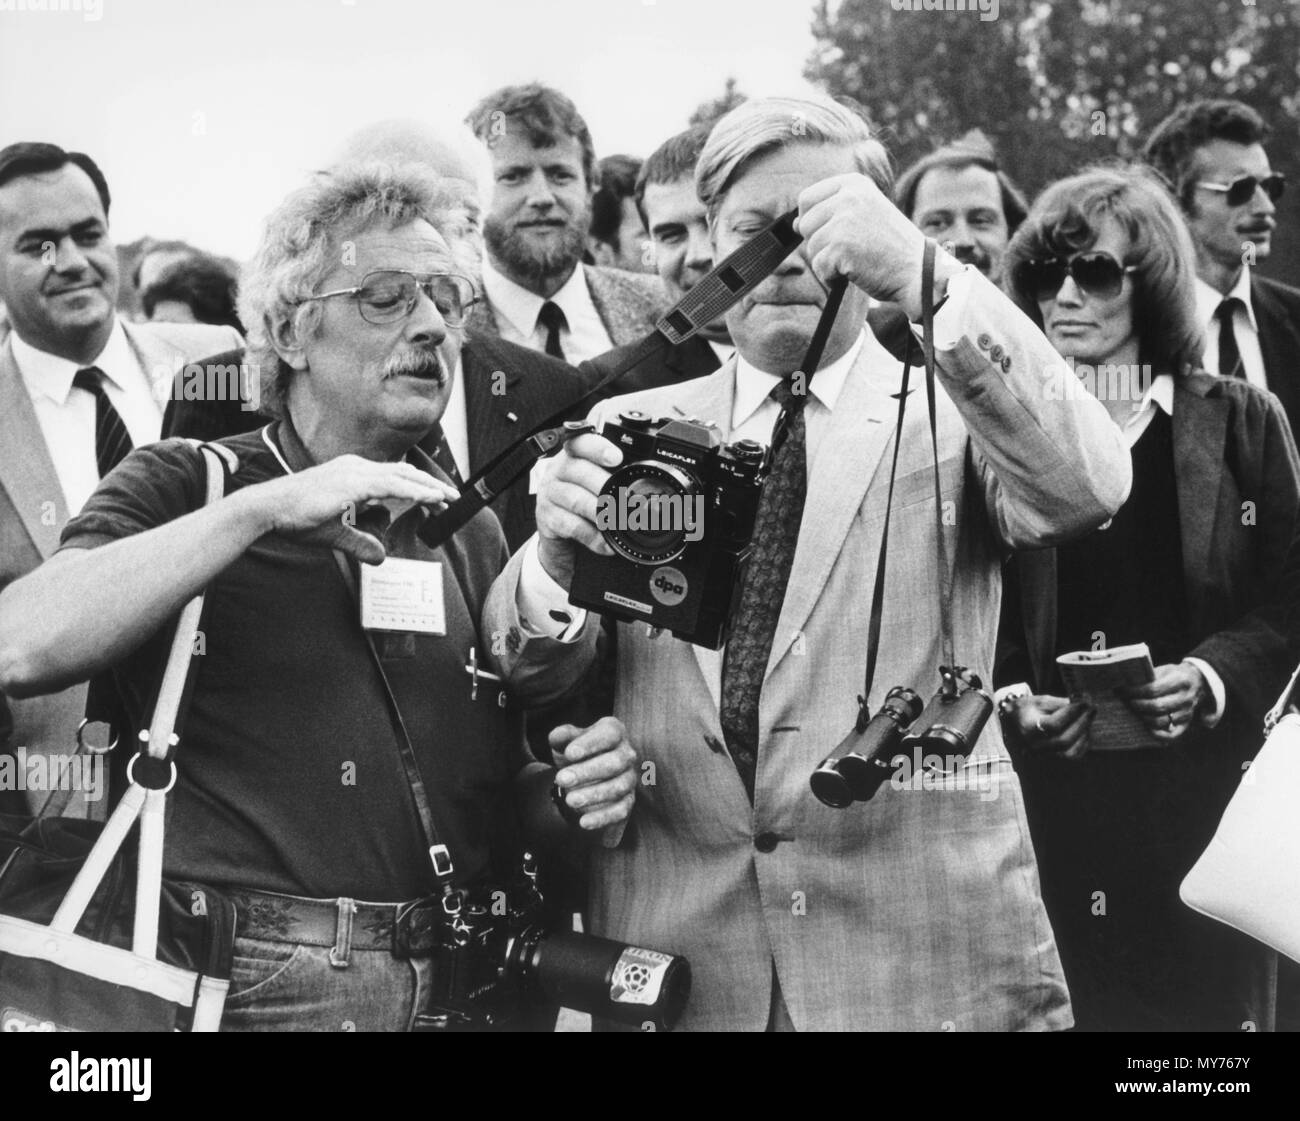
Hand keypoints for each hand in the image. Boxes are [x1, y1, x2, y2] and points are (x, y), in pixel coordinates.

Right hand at [248, 455, 457, 563]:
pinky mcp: (351, 483)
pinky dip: (414, 491)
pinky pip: (391, 485)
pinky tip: (431, 499)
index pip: (394, 475)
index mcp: (352, 473)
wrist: (269, 509)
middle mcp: (356, 467)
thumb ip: (360, 543)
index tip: (437, 499)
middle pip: (404, 472)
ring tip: (448, 499)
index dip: (418, 486)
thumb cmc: (296, 518)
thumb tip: (380, 557)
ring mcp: (354, 472)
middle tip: (452, 499)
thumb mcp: (336, 534)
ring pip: (403, 476)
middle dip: (430, 485)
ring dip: (429, 488)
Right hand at [534, 432, 620, 586]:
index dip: (597, 448)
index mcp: (572, 455)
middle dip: (604, 485)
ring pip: (576, 500)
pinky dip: (593, 536)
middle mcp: (557, 470)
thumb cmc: (584, 501)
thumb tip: (652, 470)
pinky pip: (572, 526)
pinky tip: (605, 542)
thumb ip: (616, 473)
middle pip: (579, 471)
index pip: (580, 442)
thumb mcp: (596, 483)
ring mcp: (549, 494)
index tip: (616, 458)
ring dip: (600, 512)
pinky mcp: (546, 518)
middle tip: (623, 499)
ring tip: (616, 521)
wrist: (559, 533)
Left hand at [550, 717, 636, 846]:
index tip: (569, 753)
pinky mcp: (628, 801)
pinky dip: (603, 817)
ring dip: (594, 795)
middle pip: (614, 762)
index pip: (609, 734)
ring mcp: (629, 778)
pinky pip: (621, 810)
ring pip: (618, 787)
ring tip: (569, 800)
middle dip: (587, 772)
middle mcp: (626, 754)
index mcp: (614, 732)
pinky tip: (583, 822)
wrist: (583, 777)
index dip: (591, 744)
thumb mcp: (565, 742)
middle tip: (562, 779)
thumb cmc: (575, 753)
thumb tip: (556, 737)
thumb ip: (562, 737)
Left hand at [795, 173, 962, 319]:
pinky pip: (819, 266)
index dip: (811, 220)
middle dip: (819, 243)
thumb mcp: (865, 215)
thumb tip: (793, 223)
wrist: (918, 270)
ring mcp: (844, 220)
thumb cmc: (891, 247)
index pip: (807, 198)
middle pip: (805, 224)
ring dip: (828, 261)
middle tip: (849, 250)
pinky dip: (832, 276)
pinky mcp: (841, 245)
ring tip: (856, 260)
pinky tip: (855, 271)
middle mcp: (848, 196)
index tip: (831, 233)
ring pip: (811, 247)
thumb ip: (832, 213)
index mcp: (854, 184)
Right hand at [1006, 694, 1095, 760]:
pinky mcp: (1052, 760)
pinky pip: (1072, 757)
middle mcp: (1034, 746)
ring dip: (1084, 735)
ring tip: (1088, 720)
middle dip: (1081, 724)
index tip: (1083, 703)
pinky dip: (1083, 745)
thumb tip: (1082, 705)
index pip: (1053, 725)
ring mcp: (1043, 756)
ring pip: (1070, 753)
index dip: (1071, 714)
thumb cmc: (1027, 710)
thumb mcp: (1039, 701)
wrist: (1014, 724)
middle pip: (1063, 741)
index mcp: (1028, 728)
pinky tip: (1086, 731)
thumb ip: (1060, 703)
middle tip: (1091, 710)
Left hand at [1118, 661, 1207, 741]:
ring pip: (1161, 721)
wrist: (1197, 681)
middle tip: (1126, 701)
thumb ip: (1149, 678)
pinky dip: (1158, 735)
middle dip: (1137, 704)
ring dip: (1143, 717)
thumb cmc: (1173, 675)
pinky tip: (1146, 728)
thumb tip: (1124, 684)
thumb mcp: (1164, 670)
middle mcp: (1185, 698)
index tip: (1122, 690)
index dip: (1134, 691)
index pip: (1153, 689)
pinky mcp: (1186, 724)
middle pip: (1157, 706)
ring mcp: (1187, 712)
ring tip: (1134, 710)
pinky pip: (1172, 735)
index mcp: (1180, 681)